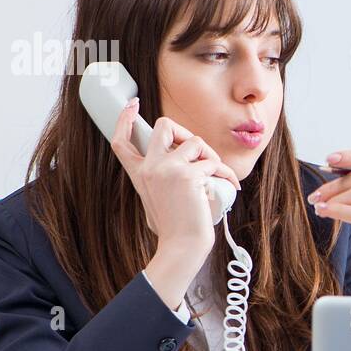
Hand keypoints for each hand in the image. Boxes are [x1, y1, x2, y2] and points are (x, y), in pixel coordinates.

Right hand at [109, 96, 240, 254]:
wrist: (182, 246)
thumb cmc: (176, 227)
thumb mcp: (157, 197)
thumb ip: (161, 175)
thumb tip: (180, 156)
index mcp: (139, 174)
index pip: (122, 141)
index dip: (124, 120)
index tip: (132, 105)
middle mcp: (149, 168)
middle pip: (164, 126)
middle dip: (186, 133)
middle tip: (199, 154)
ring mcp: (167, 169)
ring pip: (195, 142)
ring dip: (210, 157)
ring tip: (214, 176)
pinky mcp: (188, 175)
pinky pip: (213, 161)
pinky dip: (225, 173)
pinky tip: (228, 185)